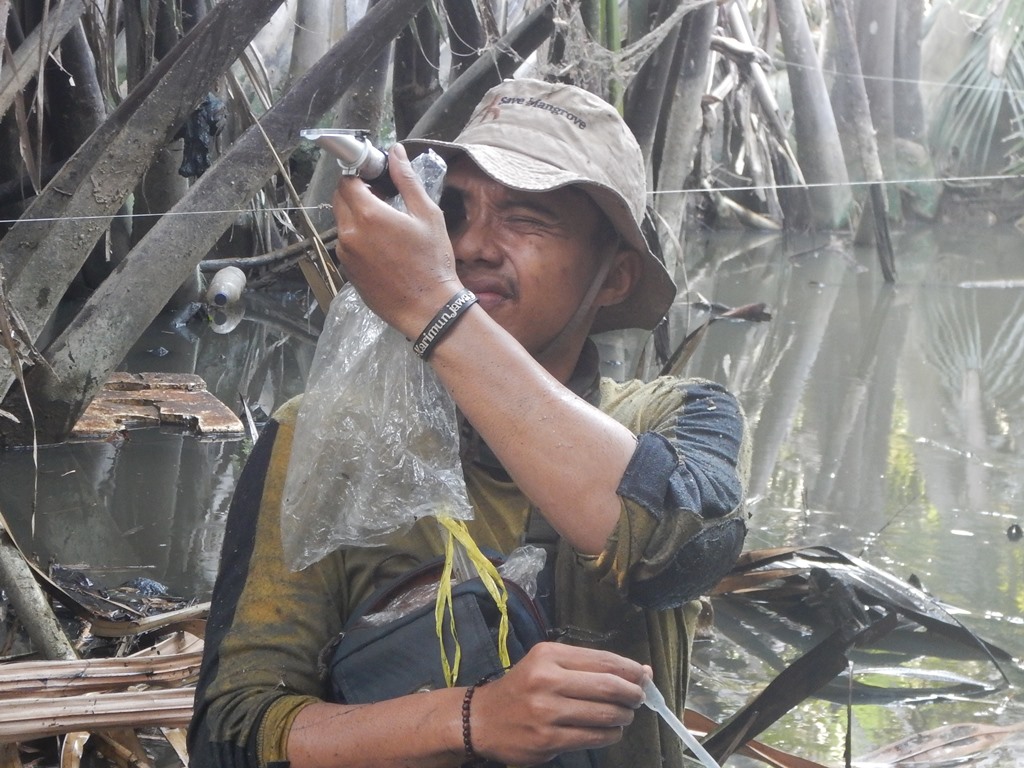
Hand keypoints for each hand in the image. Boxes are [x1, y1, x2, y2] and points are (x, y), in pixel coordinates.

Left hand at [331, 143, 462, 338]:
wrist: (428, 309)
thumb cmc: (432, 262)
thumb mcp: (427, 215)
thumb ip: (407, 180)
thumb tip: (395, 153)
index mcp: (368, 215)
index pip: (347, 180)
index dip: (360, 174)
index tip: (376, 177)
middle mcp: (349, 234)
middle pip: (340, 199)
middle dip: (356, 193)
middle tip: (383, 199)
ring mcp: (345, 255)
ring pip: (343, 223)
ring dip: (358, 217)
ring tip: (387, 228)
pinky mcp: (348, 272)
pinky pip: (347, 245)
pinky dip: (359, 239)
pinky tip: (384, 249)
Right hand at [468, 643, 649, 765]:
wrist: (481, 720)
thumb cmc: (521, 688)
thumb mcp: (547, 664)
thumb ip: (589, 666)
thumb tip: (640, 671)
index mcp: (549, 655)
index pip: (603, 660)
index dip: (630, 670)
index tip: (644, 676)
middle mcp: (547, 680)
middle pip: (608, 687)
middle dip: (632, 694)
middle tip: (639, 698)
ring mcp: (547, 712)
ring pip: (605, 715)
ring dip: (623, 717)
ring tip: (623, 715)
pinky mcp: (547, 740)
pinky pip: (593, 738)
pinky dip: (610, 735)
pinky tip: (609, 731)